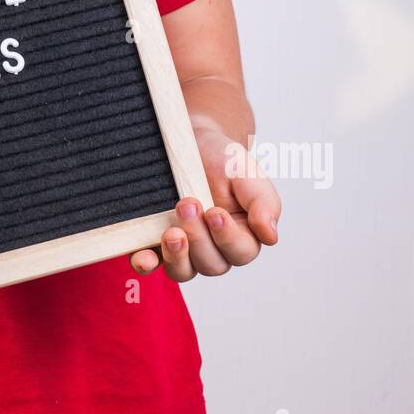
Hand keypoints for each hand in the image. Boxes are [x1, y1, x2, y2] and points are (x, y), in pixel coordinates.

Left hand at [130, 124, 280, 280]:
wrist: (193, 142)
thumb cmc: (225, 162)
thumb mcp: (249, 175)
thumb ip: (264, 204)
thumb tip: (271, 237)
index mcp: (243, 235)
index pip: (241, 252)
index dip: (227, 237)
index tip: (215, 211)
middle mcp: (214, 248)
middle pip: (211, 264)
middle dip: (199, 237)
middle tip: (187, 203)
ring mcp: (184, 248)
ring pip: (184, 271)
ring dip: (177, 256)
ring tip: (171, 231)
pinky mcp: (156, 242)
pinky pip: (151, 263)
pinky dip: (146, 263)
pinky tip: (143, 258)